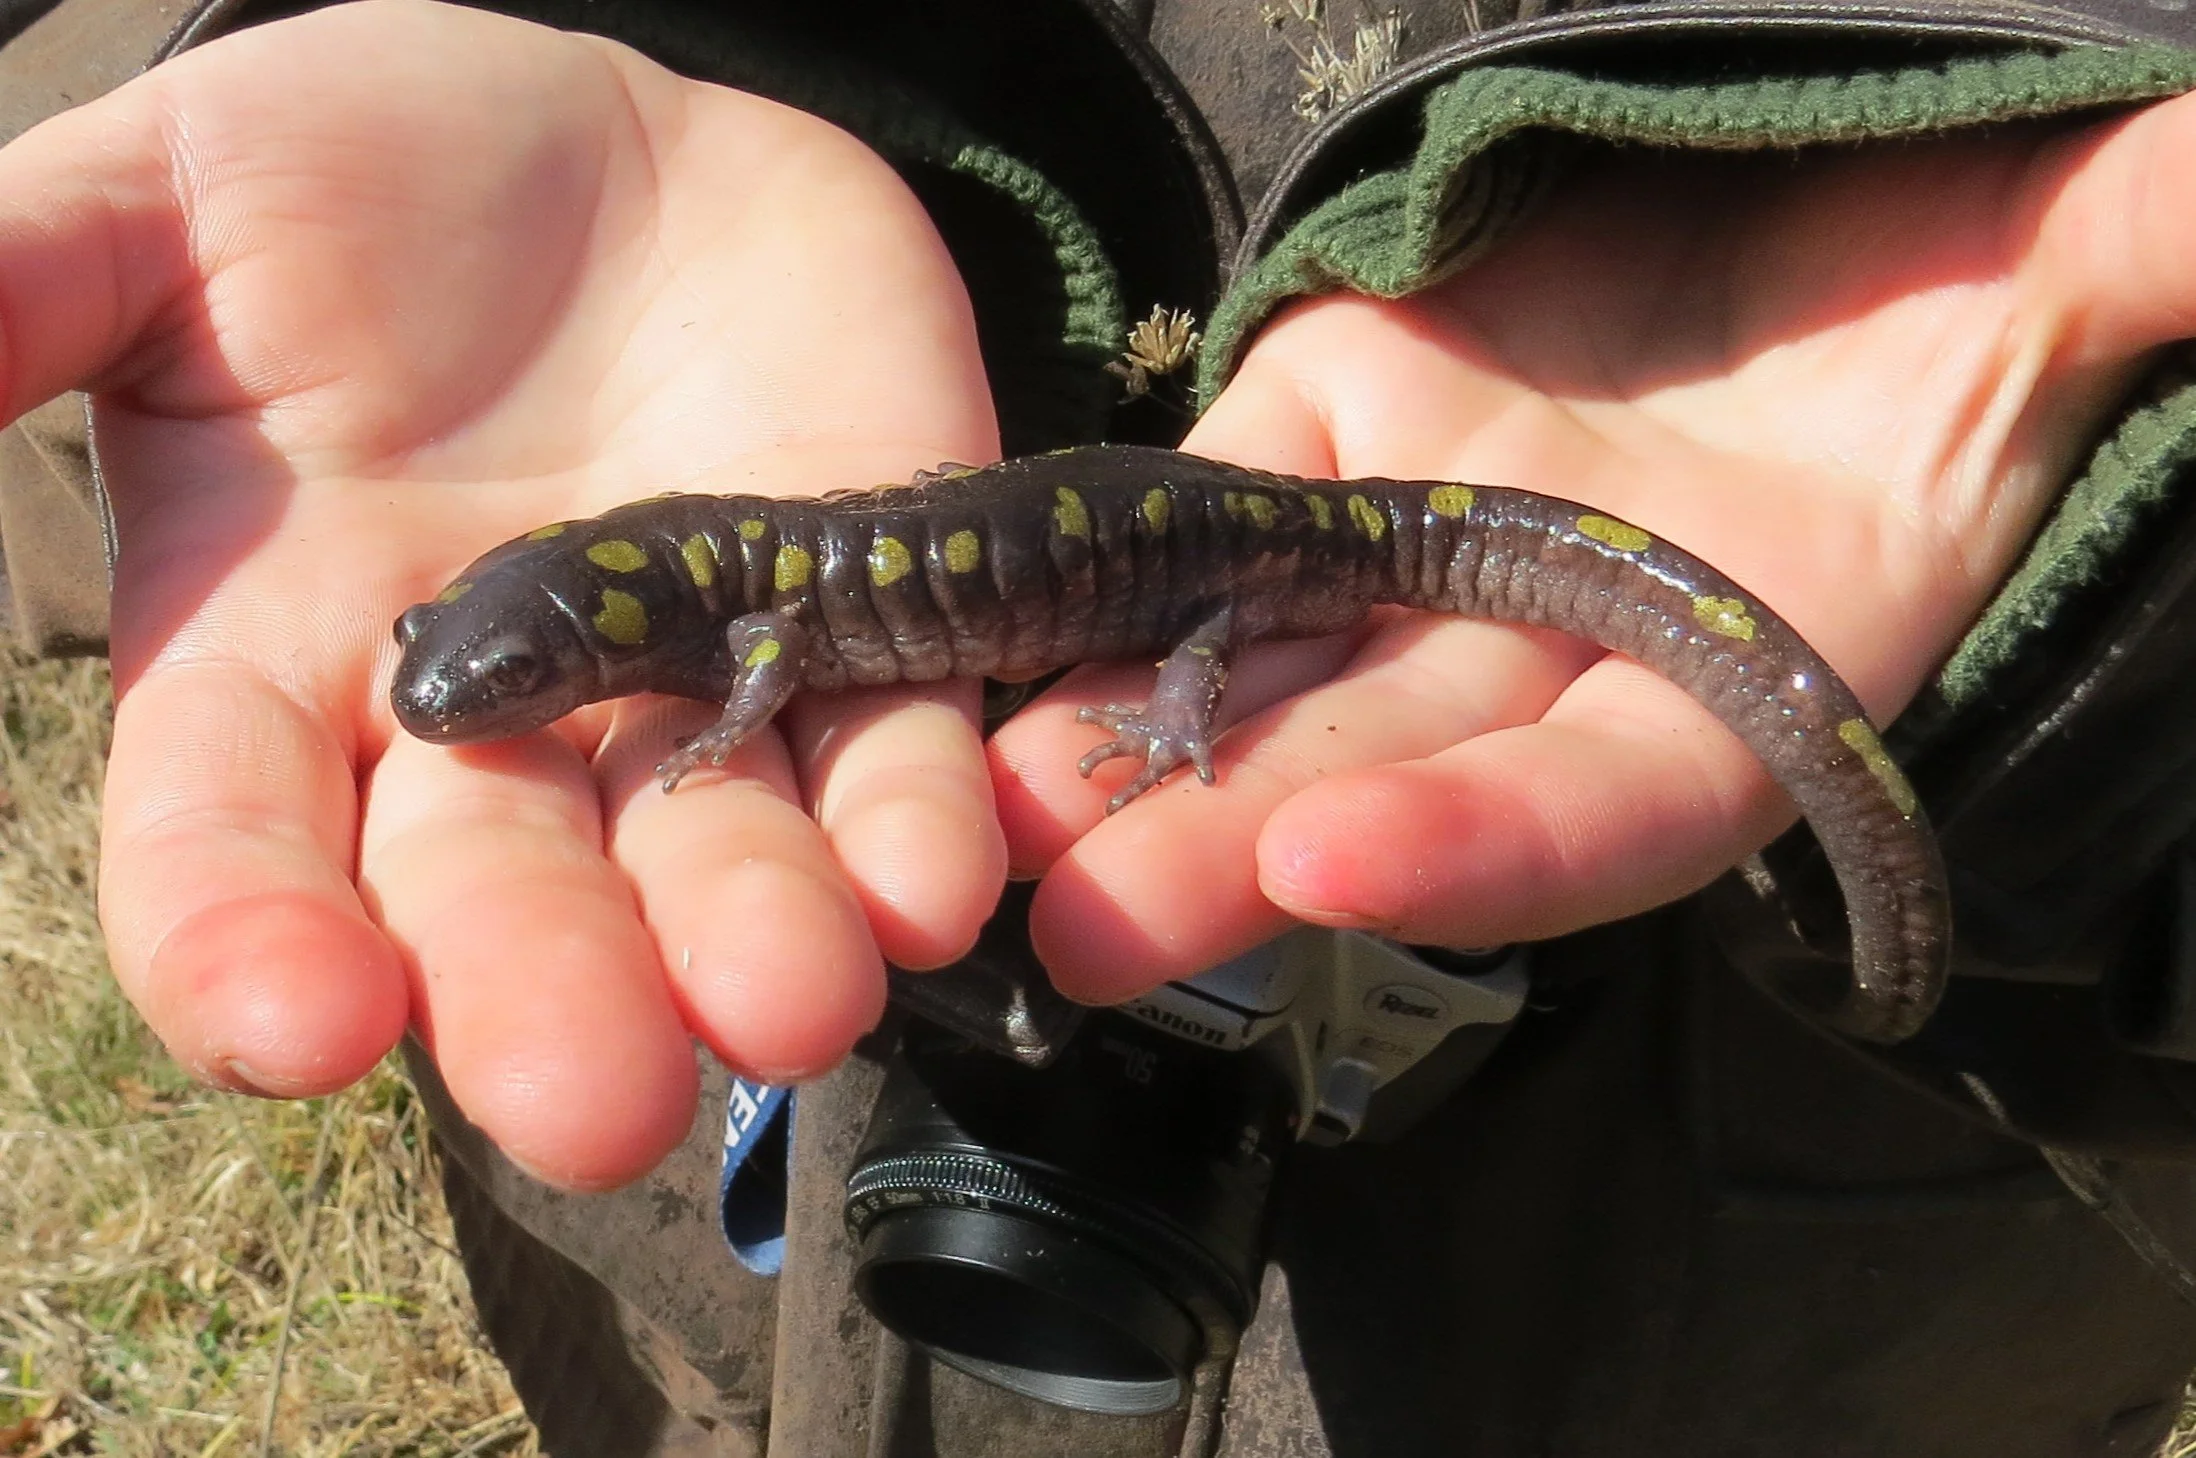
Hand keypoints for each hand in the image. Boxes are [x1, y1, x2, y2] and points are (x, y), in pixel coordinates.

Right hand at [11, 0, 1003, 1185]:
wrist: (611, 144)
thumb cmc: (353, 174)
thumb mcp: (165, 205)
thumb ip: (33, 286)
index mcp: (280, 666)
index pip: (231, 845)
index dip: (247, 943)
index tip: (293, 1024)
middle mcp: (494, 735)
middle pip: (500, 902)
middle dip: (545, 998)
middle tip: (596, 1100)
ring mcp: (689, 694)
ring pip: (717, 860)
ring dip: (761, 942)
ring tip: (797, 1007)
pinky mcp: (856, 631)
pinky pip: (897, 755)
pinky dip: (922, 826)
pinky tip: (939, 885)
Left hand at [995, 104, 2193, 1000]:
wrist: (1792, 180)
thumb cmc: (1957, 235)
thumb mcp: (2056, 250)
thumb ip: (2132, 259)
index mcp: (1753, 647)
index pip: (1622, 791)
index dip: (1500, 840)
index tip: (1355, 867)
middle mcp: (1565, 636)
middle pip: (1402, 775)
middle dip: (1252, 854)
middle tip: (1087, 931)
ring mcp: (1428, 544)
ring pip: (1276, 682)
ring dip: (1139, 761)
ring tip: (994, 831)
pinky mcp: (1320, 441)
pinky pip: (1206, 527)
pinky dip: (1111, 594)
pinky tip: (996, 651)